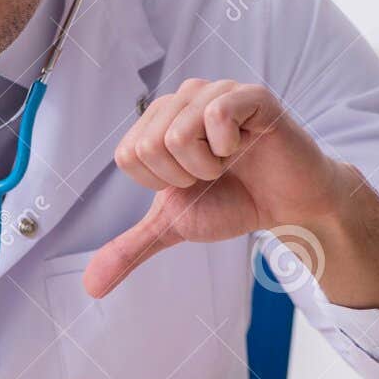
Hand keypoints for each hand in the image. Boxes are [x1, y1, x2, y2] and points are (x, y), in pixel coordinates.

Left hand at [83, 78, 378, 306]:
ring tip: (231, 160)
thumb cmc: (231, 204)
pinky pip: (217, 115)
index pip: (128, 156)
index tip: (191, 181)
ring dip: (208, 166)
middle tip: (214, 172)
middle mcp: (182, 97)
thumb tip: (91, 287)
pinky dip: (230, 147)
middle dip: (183, 176)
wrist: (287, 208)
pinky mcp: (251, 94)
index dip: (160, 182)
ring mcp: (216, 91)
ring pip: (179, 136)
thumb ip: (130, 247)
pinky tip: (247, 147)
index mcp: (157, 120)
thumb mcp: (173, 225)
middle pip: (149, 146)